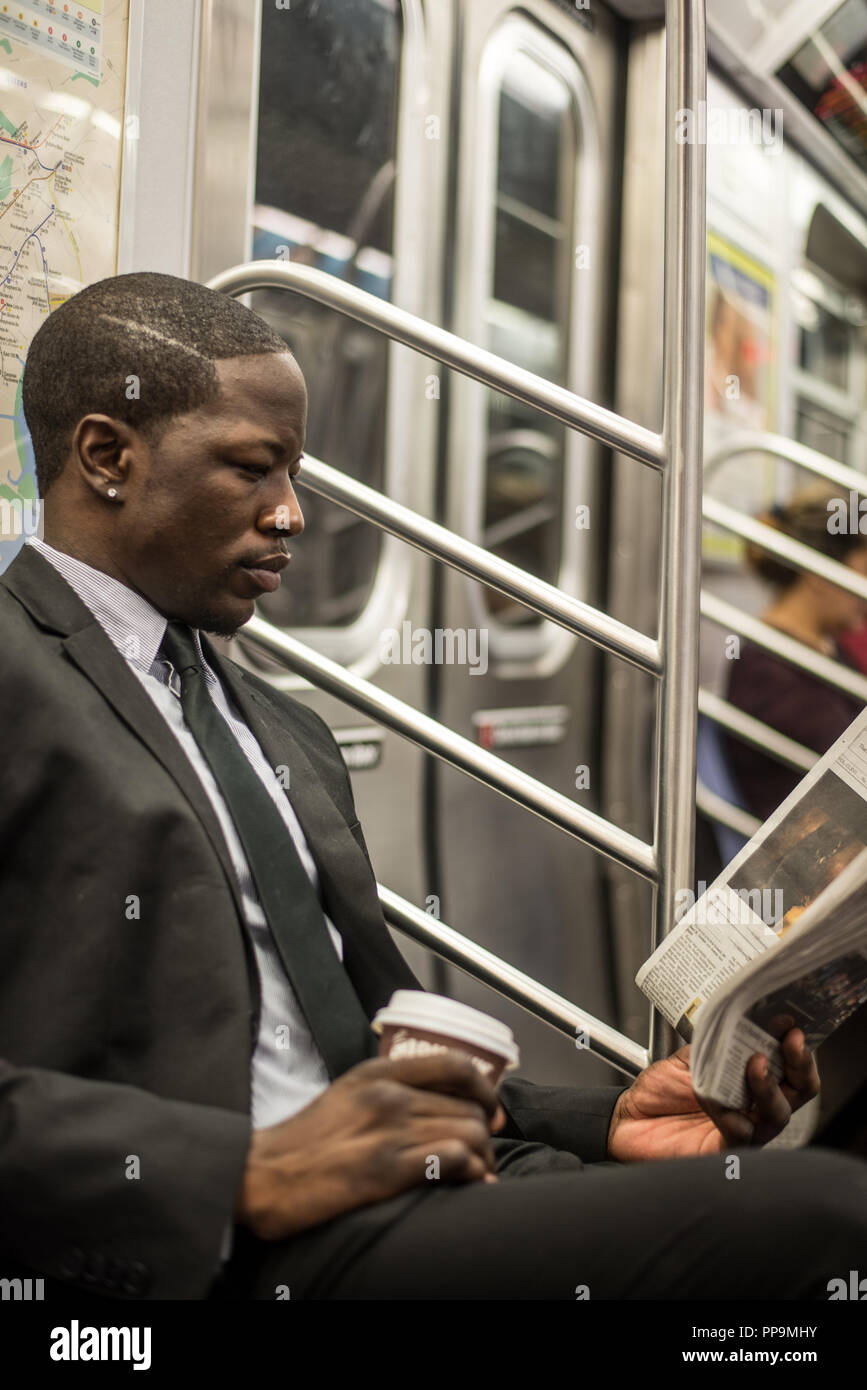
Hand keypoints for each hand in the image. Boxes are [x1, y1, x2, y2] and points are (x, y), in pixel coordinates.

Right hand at [236, 1052, 507, 1240]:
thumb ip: (388, 1090)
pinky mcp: (386, 1169)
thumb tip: (436, 1103)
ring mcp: (388, 1130)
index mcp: (378, 1073)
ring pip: (469, 1131)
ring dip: (483, 1157)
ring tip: (477, 1174)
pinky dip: (470, 1173)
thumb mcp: (347, 1095)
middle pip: (469, 1106)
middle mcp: (388, 1095)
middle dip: (486, 1134)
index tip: (491, 1111)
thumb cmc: (303, 1142)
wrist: (261, 1174)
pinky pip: (454, 1159)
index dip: (485, 1090)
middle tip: (483, 1155)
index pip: (455, 1065)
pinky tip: (466, 1184)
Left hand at [606, 1027, 818, 1160]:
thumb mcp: (690, 1056)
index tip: (792, 1024)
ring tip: (756, 1062)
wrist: (627, 1120)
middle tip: (791, 1041)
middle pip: (799, 1092)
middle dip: (800, 1065)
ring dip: (768, 1085)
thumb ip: (716, 1042)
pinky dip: (727, 1112)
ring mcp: (746, 1131)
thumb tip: (738, 1017)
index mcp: (752, 1081)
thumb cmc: (659, 1091)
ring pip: (776, 1114)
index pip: (790, 1066)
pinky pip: (739, 1133)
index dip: (798, 1047)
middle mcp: (756, 1108)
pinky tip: (711, 1096)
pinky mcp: (726, 1151)